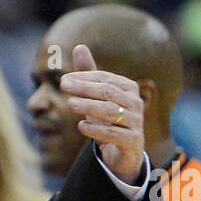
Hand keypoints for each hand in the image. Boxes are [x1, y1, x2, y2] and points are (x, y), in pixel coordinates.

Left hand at [60, 44, 145, 184]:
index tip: (64, 80)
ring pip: (111, 112)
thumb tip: (79, 47)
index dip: (85, 77)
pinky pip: (114, 134)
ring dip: (88, 106)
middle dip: (84, 88)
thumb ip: (89, 74)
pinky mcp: (133, 142)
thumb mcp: (96, 98)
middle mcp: (135, 103)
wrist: (122, 154)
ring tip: (70, 104)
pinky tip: (81, 125)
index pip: (105, 79)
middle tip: (64, 86)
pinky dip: (97, 130)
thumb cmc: (108, 121)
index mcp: (128, 88)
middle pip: (108, 92)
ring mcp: (136, 123)